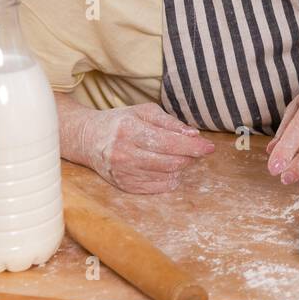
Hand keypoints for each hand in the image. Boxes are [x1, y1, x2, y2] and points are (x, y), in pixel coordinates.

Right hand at [74, 104, 213, 193]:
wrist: (88, 139)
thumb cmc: (121, 122)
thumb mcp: (144, 111)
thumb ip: (170, 122)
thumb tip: (193, 134)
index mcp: (130, 130)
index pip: (169, 143)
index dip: (193, 146)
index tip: (210, 147)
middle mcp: (124, 153)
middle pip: (171, 162)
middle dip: (190, 156)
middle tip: (194, 149)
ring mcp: (122, 172)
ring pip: (166, 175)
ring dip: (180, 167)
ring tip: (178, 155)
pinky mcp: (123, 186)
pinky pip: (157, 187)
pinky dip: (169, 178)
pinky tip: (167, 168)